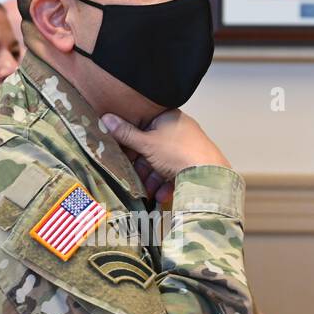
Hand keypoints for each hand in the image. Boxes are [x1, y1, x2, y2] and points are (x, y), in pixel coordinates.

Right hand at [101, 110, 229, 203]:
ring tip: (147, 192)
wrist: (208, 175)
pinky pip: (173, 173)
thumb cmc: (178, 152)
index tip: (120, 155)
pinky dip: (165, 185)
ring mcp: (186, 148)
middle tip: (131, 178)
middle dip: (141, 167)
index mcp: (167, 118)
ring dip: (151, 180)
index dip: (130, 141)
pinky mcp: (192, 165)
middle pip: (151, 148)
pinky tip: (160, 196)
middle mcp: (178, 130)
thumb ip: (125, 133)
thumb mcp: (146, 143)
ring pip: (161, 164)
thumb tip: (105, 118)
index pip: (143, 126)